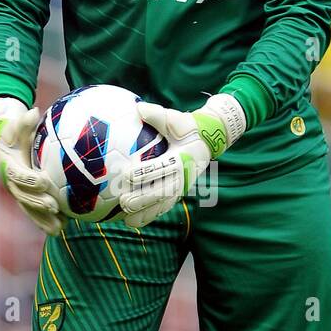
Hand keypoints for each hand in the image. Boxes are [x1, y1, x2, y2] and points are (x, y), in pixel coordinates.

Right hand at [0, 96, 65, 235]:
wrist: (6, 150)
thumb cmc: (14, 136)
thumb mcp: (16, 127)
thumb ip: (24, 122)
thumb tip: (34, 110)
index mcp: (9, 166)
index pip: (18, 176)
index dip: (29, 180)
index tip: (44, 181)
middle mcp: (11, 184)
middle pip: (23, 197)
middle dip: (37, 203)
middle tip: (53, 206)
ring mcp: (18, 194)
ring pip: (30, 209)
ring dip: (43, 219)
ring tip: (60, 227)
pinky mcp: (26, 201)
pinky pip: (36, 214)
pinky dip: (47, 222)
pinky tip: (64, 227)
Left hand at [119, 94, 245, 228]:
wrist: (207, 140)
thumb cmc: (186, 127)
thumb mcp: (175, 119)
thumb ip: (157, 115)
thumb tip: (138, 107)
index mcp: (182, 158)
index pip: (161, 167)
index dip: (145, 172)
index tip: (126, 174)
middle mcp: (183, 175)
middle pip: (162, 191)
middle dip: (143, 198)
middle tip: (123, 201)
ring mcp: (181, 187)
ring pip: (163, 204)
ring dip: (145, 213)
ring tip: (126, 220)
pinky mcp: (178, 194)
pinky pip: (163, 208)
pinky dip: (149, 217)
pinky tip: (132, 223)